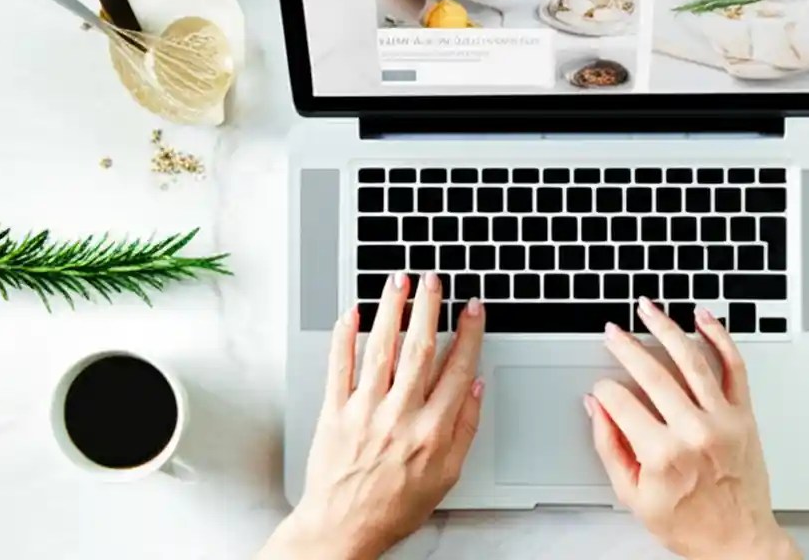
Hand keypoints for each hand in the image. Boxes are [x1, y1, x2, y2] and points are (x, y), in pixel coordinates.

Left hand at [259, 273, 485, 559]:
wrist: (343, 528)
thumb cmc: (394, 507)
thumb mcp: (447, 475)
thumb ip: (465, 428)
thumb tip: (474, 386)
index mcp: (433, 430)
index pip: (457, 368)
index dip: (468, 334)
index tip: (473, 309)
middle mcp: (400, 415)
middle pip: (419, 349)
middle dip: (429, 308)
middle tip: (434, 279)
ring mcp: (365, 411)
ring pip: (381, 349)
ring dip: (391, 310)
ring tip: (398, 281)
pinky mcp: (334, 413)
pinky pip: (339, 367)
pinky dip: (345, 338)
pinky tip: (351, 313)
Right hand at [587, 299, 800, 559]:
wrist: (739, 542)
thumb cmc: (689, 524)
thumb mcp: (633, 497)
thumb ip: (609, 447)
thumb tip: (596, 407)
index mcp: (662, 454)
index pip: (621, 402)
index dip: (604, 390)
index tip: (600, 387)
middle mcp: (693, 432)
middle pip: (652, 373)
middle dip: (626, 347)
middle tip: (613, 331)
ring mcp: (722, 420)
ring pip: (691, 360)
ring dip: (667, 328)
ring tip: (649, 309)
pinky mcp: (744, 415)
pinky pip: (734, 367)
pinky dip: (720, 338)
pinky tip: (703, 318)